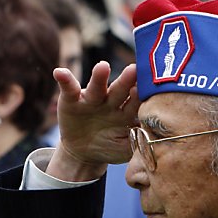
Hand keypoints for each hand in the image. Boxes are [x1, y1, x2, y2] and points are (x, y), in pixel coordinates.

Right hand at [46, 61, 139, 181]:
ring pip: (97, 87)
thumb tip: (157, 145)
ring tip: (102, 66)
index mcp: (128, 112)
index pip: (138, 102)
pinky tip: (59, 72)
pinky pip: (68, 89)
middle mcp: (112, 102)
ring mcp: (92, 100)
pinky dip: (64, 80)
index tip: (151, 89)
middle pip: (120, 90)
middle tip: (134, 69)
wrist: (85, 150)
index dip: (144, 97)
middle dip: (127, 80)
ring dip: (99, 77)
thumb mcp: (126, 148)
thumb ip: (139, 144)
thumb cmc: (111, 145)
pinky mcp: (72, 101)